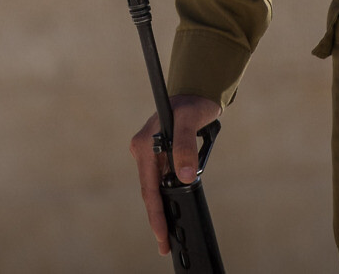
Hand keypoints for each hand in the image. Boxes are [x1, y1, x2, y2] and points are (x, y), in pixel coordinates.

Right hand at [129, 94, 222, 255]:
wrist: (195, 94)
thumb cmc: (192, 104)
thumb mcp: (190, 121)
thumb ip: (186, 147)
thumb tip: (185, 176)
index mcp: (145, 144)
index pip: (149, 187)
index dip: (155, 213)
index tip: (160, 234)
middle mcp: (143, 150)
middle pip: (150, 191)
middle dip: (158, 217)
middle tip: (164, 244)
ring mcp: (149, 154)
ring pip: (155, 187)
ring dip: (162, 208)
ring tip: (167, 233)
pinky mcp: (158, 155)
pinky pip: (162, 179)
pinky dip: (167, 195)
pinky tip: (171, 210)